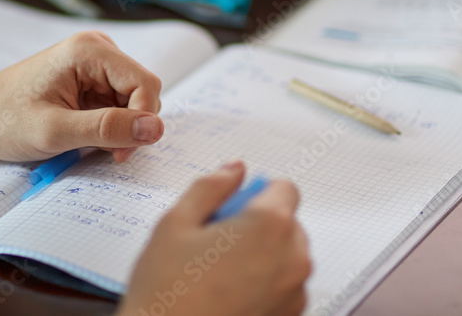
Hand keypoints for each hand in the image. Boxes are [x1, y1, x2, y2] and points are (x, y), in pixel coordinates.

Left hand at [0, 31, 163, 161]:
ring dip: (115, 129)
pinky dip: (106, 126)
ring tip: (82, 142)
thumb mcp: (56, 132)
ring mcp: (93, 63)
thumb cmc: (4, 122)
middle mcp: (97, 48)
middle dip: (128, 126)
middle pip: (142, 92)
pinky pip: (116, 105)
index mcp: (90, 50)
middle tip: (99, 151)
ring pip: (132, 102)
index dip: (141, 122)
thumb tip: (156, 129)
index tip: (119, 152)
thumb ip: (107, 129)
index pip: (146, 85)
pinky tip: (81, 134)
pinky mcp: (89, 79)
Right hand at [118, 162, 311, 315]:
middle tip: (215, 242)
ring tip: (218, 272)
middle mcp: (293, 259)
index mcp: (269, 226)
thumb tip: (235, 169)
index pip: (285, 189)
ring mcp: (295, 293)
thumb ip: (211, 187)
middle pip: (287, 223)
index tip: (232, 208)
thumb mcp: (175, 222)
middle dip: (258, 225)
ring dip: (262, 255)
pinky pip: (284, 286)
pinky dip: (264, 284)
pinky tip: (228, 294)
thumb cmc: (166, 290)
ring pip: (286, 256)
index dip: (257, 193)